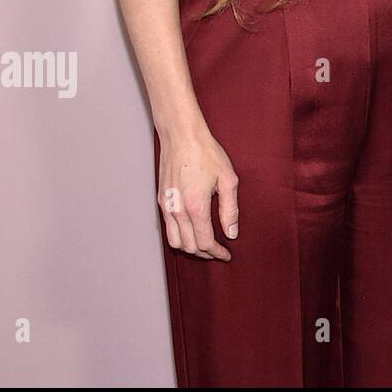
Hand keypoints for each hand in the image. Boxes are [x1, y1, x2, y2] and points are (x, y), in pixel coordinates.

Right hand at [157, 126, 238, 259]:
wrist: (181, 136)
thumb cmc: (207, 154)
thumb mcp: (228, 179)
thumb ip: (230, 209)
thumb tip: (231, 233)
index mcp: (195, 207)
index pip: (205, 243)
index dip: (217, 253)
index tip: (226, 255)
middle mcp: (177, 211)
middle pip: (189, 247)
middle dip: (205, 253)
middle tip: (218, 251)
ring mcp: (166, 207)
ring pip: (175, 242)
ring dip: (190, 248)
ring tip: (205, 245)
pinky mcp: (160, 201)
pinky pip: (168, 228)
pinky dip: (180, 236)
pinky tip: (192, 229)